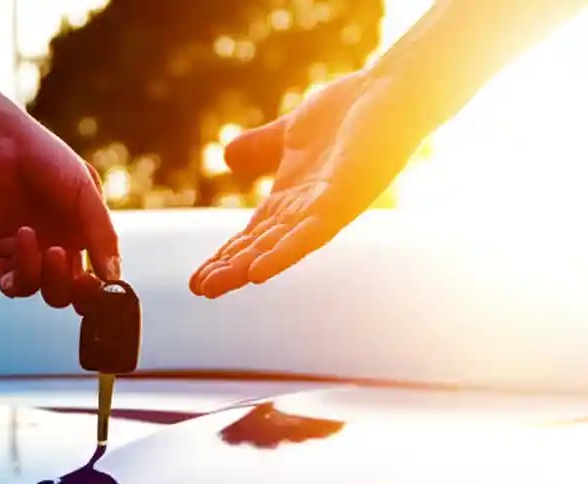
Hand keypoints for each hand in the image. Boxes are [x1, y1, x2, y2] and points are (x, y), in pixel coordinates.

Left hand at [0, 121, 119, 313]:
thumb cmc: (46, 158)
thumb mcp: (84, 192)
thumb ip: (101, 235)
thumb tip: (113, 278)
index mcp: (82, 236)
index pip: (96, 280)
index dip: (99, 292)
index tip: (102, 286)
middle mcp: (55, 248)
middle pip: (68, 294)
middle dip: (73, 290)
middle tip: (70, 265)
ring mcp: (26, 253)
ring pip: (41, 291)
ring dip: (47, 277)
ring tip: (44, 243)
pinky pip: (11, 284)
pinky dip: (22, 270)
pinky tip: (23, 235)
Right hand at [191, 70, 425, 297]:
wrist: (391, 91)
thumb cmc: (349, 113)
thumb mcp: (290, 133)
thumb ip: (261, 149)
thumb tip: (228, 157)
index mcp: (293, 200)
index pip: (253, 236)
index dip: (225, 256)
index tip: (196, 278)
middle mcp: (308, 212)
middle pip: (262, 248)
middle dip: (230, 269)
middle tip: (200, 290)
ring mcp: (327, 207)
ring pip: (280, 247)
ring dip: (247, 267)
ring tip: (217, 286)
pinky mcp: (344, 197)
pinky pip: (311, 232)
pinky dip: (284, 253)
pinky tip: (259, 271)